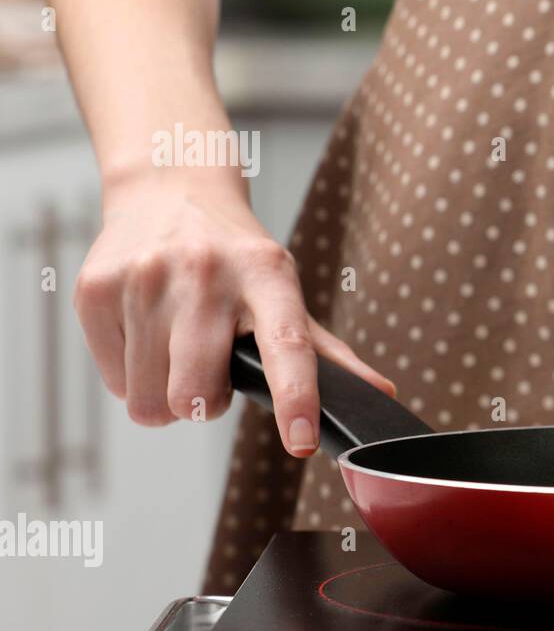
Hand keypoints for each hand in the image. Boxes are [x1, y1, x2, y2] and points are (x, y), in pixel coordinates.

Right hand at [74, 170, 394, 455]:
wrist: (169, 187)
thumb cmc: (236, 255)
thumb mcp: (285, 290)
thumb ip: (328, 352)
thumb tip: (380, 394)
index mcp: (266, 273)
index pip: (287, 344)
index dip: (296, 398)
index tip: (302, 442)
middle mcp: (204, 271)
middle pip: (196, 395)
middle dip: (206, 404)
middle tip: (212, 371)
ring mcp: (144, 277)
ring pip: (150, 401)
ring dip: (166, 394)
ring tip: (178, 350)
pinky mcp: (95, 290)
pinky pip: (115, 382)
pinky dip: (132, 374)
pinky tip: (146, 333)